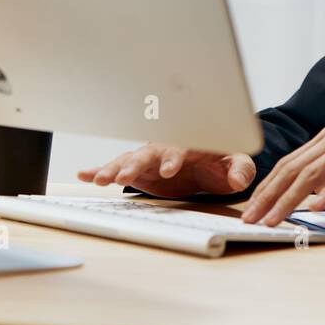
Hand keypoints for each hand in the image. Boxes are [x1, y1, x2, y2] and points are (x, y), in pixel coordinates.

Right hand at [78, 145, 255, 198]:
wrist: (209, 163)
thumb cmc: (222, 161)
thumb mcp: (237, 163)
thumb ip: (240, 169)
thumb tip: (238, 178)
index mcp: (188, 144)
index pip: (179, 149)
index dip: (173, 158)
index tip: (169, 170)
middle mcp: (164, 148)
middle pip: (147, 154)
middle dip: (135, 165)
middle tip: (124, 177)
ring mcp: (149, 159)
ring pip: (128, 160)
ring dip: (113, 169)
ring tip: (97, 180)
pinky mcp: (139, 170)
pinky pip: (117, 167)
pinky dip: (100, 170)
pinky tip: (84, 175)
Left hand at [241, 76, 324, 225]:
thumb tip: (318, 186)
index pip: (288, 164)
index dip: (266, 186)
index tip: (252, 206)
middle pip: (292, 170)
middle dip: (268, 196)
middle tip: (250, 217)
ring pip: (312, 173)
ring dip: (289, 199)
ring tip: (274, 218)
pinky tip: (318, 207)